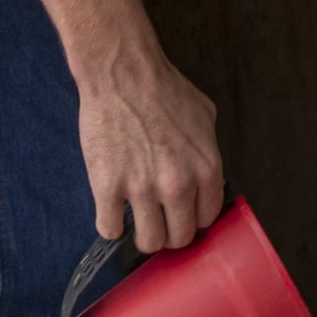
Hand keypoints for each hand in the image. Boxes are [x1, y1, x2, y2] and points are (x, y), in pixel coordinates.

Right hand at [73, 40, 224, 252]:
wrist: (123, 74)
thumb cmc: (164, 90)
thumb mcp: (205, 117)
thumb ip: (208, 152)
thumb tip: (206, 178)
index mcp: (206, 168)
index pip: (207, 218)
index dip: (193, 217)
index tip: (181, 212)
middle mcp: (178, 185)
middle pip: (179, 238)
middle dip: (170, 231)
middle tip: (159, 218)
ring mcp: (142, 189)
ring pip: (148, 242)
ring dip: (143, 234)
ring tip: (137, 218)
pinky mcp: (107, 188)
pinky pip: (110, 230)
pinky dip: (111, 225)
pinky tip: (112, 210)